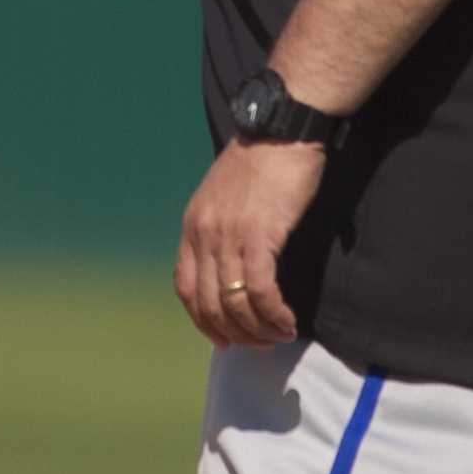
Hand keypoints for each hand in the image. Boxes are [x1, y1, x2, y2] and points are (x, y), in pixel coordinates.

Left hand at [175, 138, 323, 347]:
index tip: (224, 339)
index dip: (203, 321)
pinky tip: (287, 321)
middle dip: (235, 334)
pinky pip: (260, 291)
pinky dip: (273, 314)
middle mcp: (204, 233)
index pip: (185, 288)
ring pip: (235, 304)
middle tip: (260, 344)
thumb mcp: (224, 195)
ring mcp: (229, 235)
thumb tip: (232, 266)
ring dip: (259, 329)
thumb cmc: (261, 160)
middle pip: (209, 304)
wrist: (280, 129)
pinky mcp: (259, 234)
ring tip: (279, 335)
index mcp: (193, 224)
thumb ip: (221, 228)